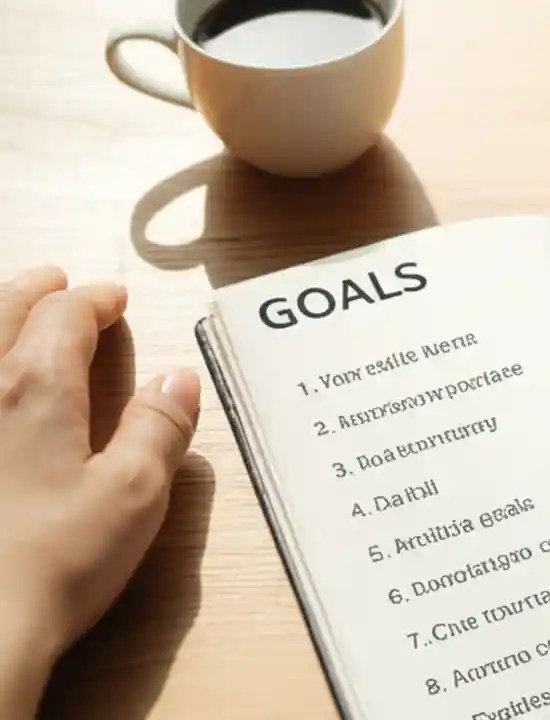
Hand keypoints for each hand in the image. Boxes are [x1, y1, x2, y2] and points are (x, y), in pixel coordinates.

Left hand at [0, 267, 200, 718]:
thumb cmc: (52, 563)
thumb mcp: (133, 495)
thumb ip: (159, 428)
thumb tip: (179, 379)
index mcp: (36, 389)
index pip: (66, 317)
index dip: (95, 301)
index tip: (114, 299)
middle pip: (2, 312)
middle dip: (33, 290)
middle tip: (56, 281)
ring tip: (11, 312)